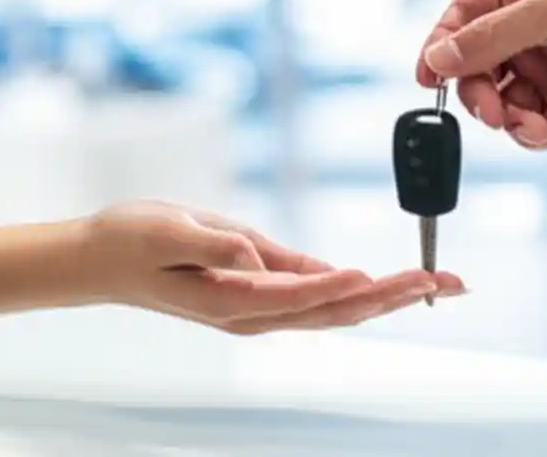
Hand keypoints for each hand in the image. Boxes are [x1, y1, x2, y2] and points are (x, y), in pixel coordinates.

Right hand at [78, 200, 463, 334]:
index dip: (342, 286)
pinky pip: (317, 294)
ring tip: (436, 282)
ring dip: (388, 294)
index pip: (301, 295)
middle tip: (446, 281)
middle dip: (394, 295)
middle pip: (337, 310)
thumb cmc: (130, 241)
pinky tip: (385, 283)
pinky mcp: (261, 291)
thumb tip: (259, 262)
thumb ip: (216, 247)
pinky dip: (357, 288)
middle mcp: (254, 314)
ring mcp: (260, 307)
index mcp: (232, 301)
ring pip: (336, 307)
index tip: (378, 275)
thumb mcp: (167, 232)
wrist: (100, 259)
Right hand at [416, 0, 546, 148]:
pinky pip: (525, 121)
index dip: (443, 43)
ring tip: (525, 120)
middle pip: (474, 60)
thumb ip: (489, 37)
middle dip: (475, 87)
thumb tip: (437, 57)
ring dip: (503, 113)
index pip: (466, 11)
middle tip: (488, 107)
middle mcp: (533, 22)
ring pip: (496, 95)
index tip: (428, 75)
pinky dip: (528, 130)